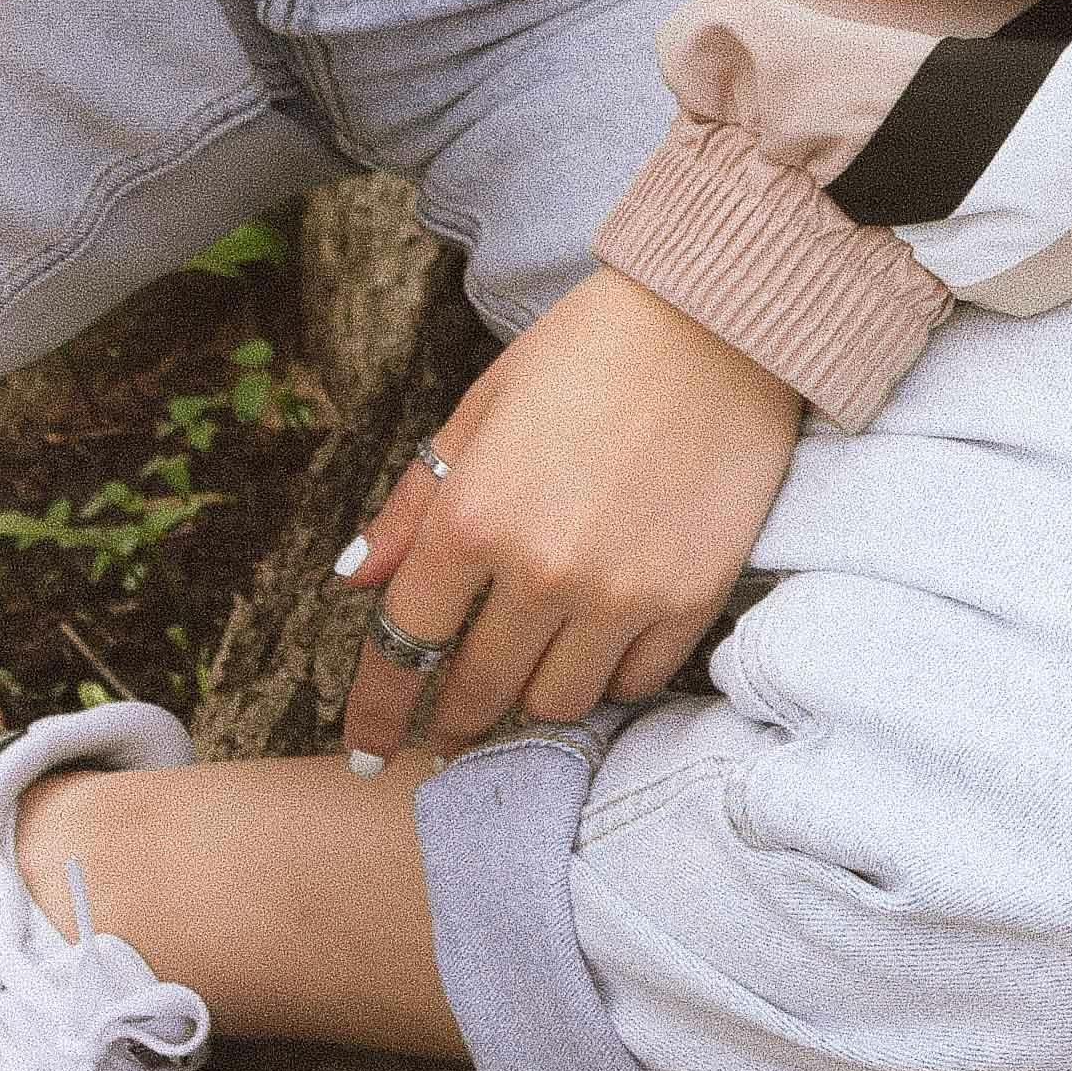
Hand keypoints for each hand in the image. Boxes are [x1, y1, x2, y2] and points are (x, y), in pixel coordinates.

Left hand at [336, 267, 800, 766]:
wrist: (715, 322)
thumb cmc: (587, 352)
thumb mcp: (481, 410)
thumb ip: (415, 505)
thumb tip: (355, 579)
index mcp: (475, 516)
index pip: (405, 644)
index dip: (377, 708)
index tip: (367, 748)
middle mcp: (542, 571)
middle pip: (479, 691)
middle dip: (454, 714)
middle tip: (452, 716)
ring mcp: (621, 594)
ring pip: (557, 703)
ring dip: (533, 696)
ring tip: (534, 667)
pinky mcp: (690, 600)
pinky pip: (635, 684)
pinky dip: (610, 677)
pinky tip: (600, 645)